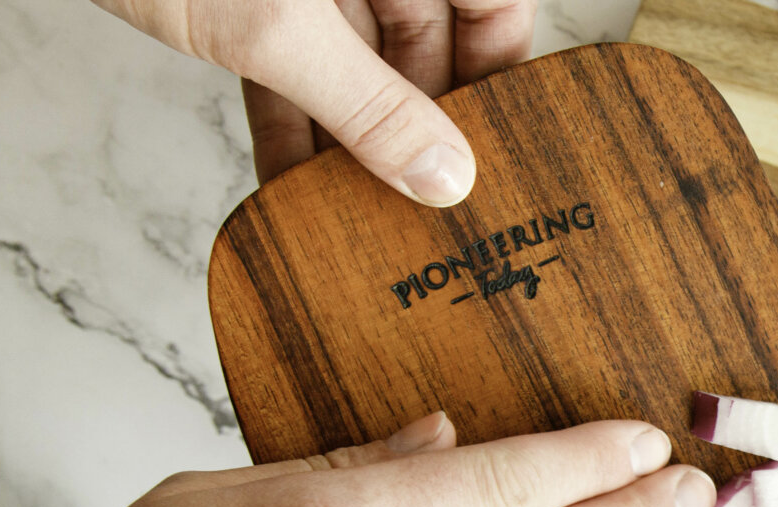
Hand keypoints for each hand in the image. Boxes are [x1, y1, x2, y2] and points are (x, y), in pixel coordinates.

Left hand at [91, 0, 538, 204]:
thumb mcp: (277, 25)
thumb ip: (366, 104)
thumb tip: (443, 176)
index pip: (494, 8)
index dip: (500, 80)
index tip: (497, 158)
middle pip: (428, 41)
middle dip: (421, 126)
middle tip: (428, 207)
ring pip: (359, 61)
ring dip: (353, 138)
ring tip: (361, 215)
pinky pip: (294, 64)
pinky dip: (294, 118)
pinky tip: (294, 184)